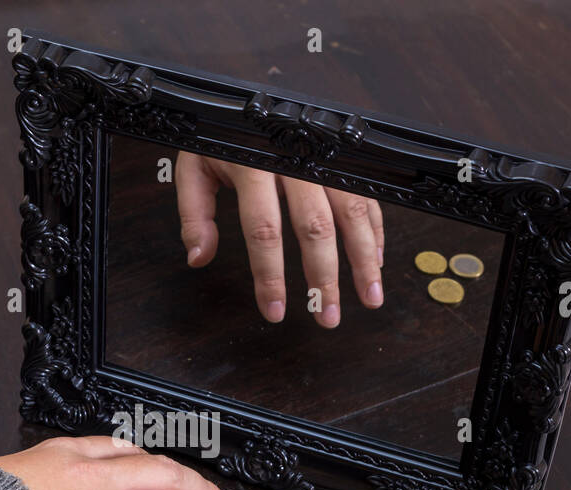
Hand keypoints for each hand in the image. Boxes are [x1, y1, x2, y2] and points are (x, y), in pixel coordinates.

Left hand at [175, 152, 385, 326]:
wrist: (253, 90)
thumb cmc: (224, 132)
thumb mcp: (195, 163)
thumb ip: (194, 211)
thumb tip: (198, 258)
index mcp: (254, 165)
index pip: (264, 230)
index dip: (270, 275)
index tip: (274, 311)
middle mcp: (294, 161)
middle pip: (314, 228)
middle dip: (324, 278)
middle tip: (327, 317)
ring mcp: (323, 158)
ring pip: (351, 213)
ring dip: (363, 260)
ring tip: (370, 298)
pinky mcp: (342, 157)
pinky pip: (365, 196)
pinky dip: (375, 231)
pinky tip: (376, 262)